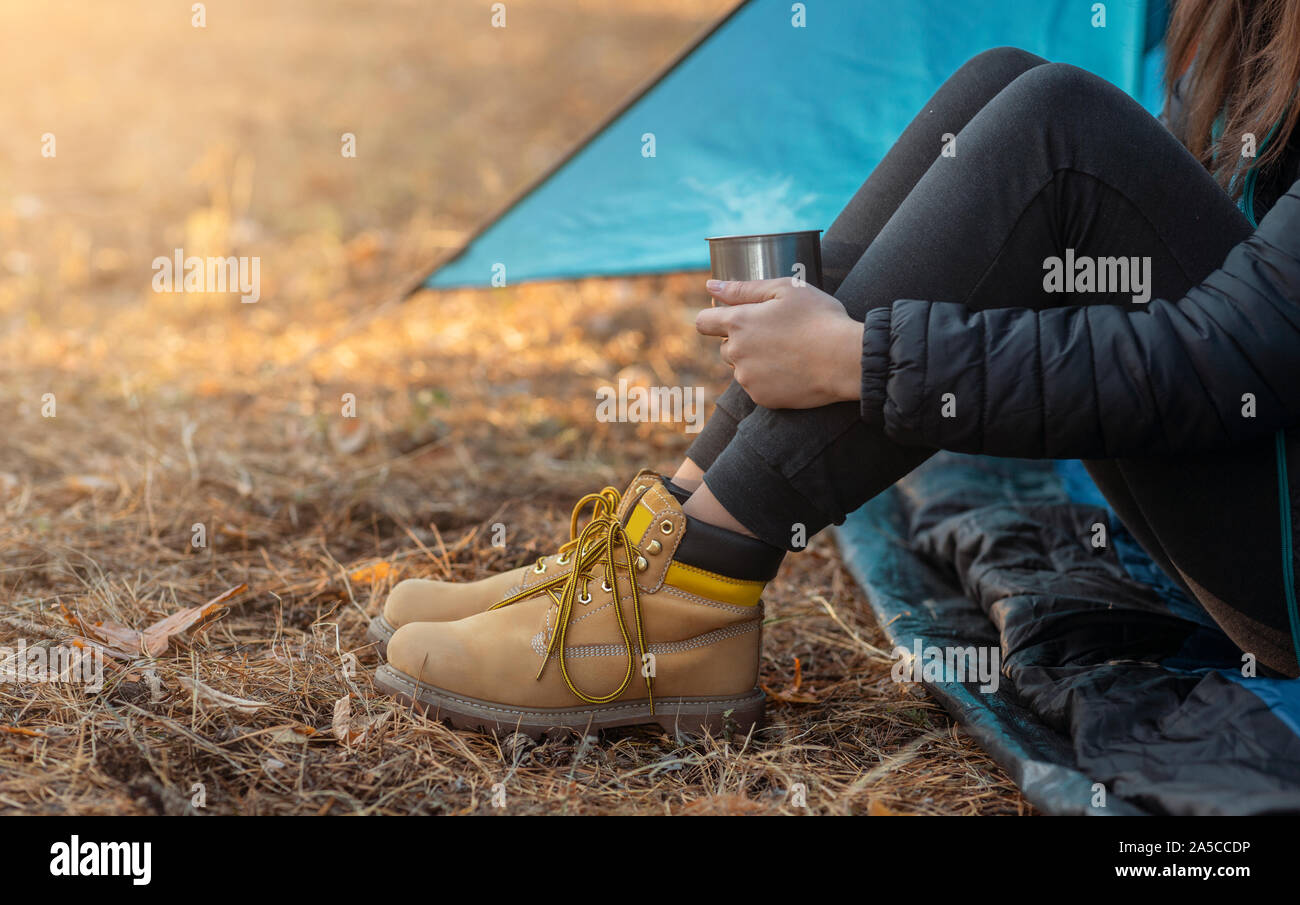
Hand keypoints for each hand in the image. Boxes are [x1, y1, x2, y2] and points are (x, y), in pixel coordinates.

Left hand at [696, 278, 863, 408]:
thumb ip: (743, 288)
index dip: (714, 318)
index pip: (703, 322)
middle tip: (776, 334)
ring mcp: (747, 379)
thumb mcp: (785, 289)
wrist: (846, 359)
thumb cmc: (819, 318)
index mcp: (738, 323)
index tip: (731, 318)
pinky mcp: (762, 398)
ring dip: (756, 360)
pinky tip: (792, 370)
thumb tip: (711, 285)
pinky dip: (770, 380)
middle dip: (743, 340)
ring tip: (788, 352)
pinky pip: (757, 387)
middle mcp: (736, 353)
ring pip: (742, 368)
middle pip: (726, 346)